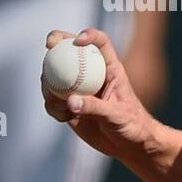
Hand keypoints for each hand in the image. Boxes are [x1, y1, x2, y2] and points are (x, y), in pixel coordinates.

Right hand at [41, 28, 160, 161]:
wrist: (129, 146)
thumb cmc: (133, 126)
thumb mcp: (117, 115)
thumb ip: (94, 107)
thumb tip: (69, 100)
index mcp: (109, 69)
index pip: (100, 44)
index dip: (89, 35)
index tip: (77, 40)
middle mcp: (91, 75)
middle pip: (70, 51)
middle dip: (56, 43)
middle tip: (49, 46)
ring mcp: (78, 89)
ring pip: (55, 76)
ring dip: (49, 83)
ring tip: (58, 102)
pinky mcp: (69, 106)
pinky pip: (52, 101)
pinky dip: (53, 107)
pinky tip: (64, 118)